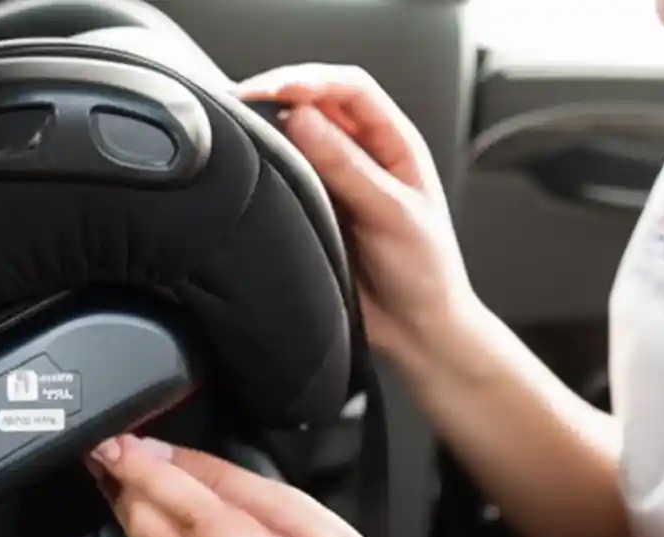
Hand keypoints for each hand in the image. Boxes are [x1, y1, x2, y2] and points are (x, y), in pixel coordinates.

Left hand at [88, 434, 413, 536]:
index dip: (154, 480)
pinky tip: (150, 525)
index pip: (202, 523)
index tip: (120, 449)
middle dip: (129, 495)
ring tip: (124, 481)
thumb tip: (170, 458)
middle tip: (109, 454)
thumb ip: (232, 485)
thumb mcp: (305, 513)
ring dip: (133, 522)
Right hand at [238, 64, 478, 361]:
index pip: (348, 88)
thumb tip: (302, 119)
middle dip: (278, 95)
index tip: (267, 89)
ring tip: (238, 130)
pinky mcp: (317, 210)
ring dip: (269, 130)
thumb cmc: (424, 274)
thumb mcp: (390, 213)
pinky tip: (249, 169)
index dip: (306, 79)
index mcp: (395, 143)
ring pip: (297, 139)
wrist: (417, 331)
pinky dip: (266, 166)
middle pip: (317, 104)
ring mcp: (338, 182)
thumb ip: (347, 166)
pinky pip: (287, 177)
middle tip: (239, 103)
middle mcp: (365, 155)